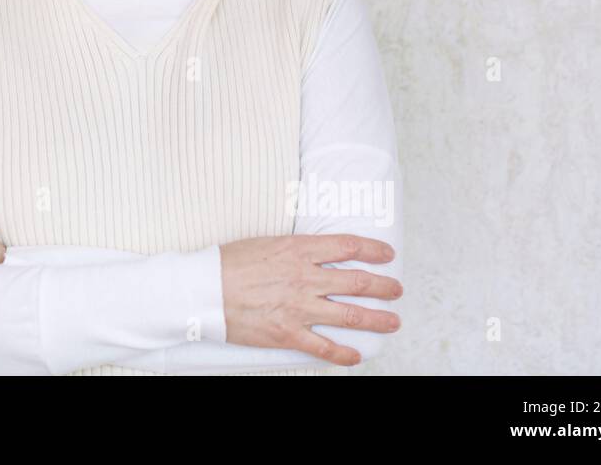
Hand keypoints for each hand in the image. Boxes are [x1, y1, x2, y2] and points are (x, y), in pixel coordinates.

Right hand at [220, 234, 402, 365]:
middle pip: (358, 282)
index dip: (373, 250)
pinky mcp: (288, 333)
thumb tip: (312, 252)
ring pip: (350, 315)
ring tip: (393, 322)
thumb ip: (293, 249)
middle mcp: (305, 278)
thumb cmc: (227, 263)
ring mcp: (299, 307)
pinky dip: (343, 354)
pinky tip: (355, 356)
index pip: (348, 247)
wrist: (203, 289)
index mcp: (298, 250)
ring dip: (377, 319)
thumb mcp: (265, 243)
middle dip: (384, 287)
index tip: (387, 254)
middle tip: (396, 290)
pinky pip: (324, 347)